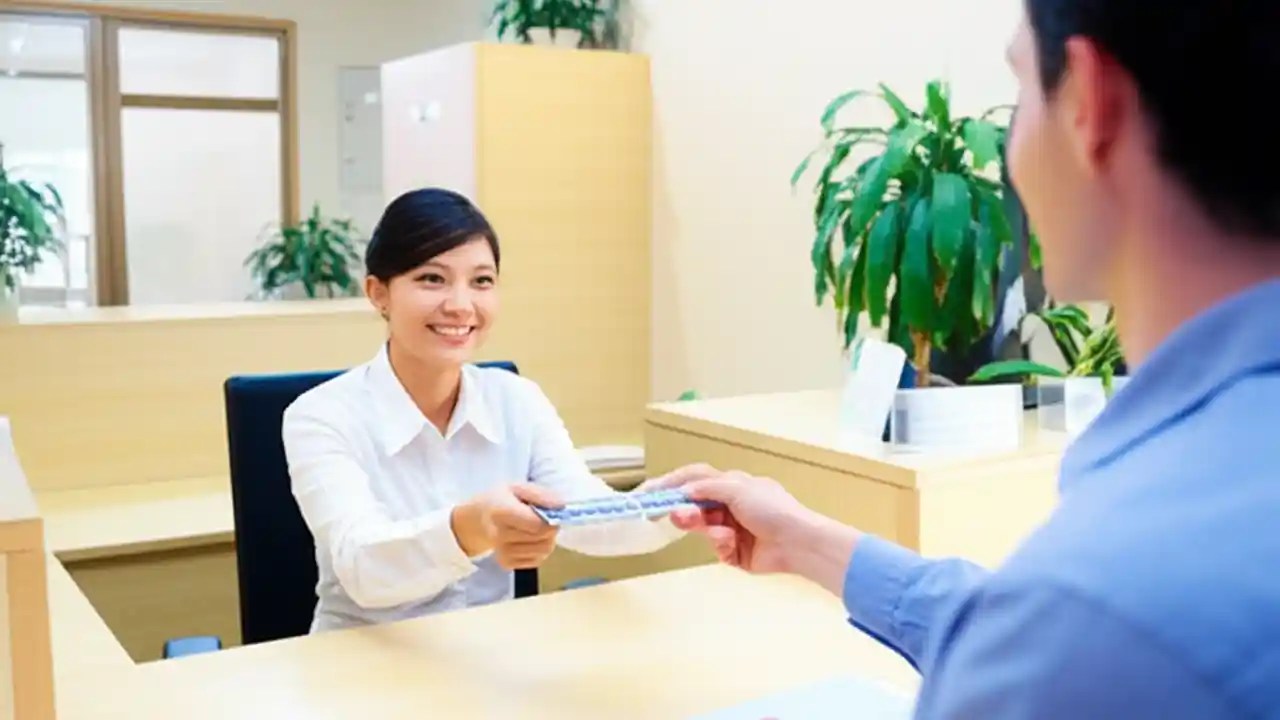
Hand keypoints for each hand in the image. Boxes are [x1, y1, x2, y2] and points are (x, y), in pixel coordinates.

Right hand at [454, 484, 562, 569]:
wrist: (477, 519)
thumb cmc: (500, 500)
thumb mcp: (517, 487)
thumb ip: (540, 494)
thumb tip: (561, 506)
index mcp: (501, 512)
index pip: (537, 525)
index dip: (551, 521)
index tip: (553, 513)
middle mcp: (499, 535)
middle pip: (542, 540)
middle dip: (551, 530)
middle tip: (546, 520)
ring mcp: (501, 552)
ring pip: (542, 552)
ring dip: (547, 540)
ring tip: (537, 529)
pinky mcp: (505, 564)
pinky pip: (536, 561)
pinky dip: (539, 551)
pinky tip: (530, 540)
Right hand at [652, 464, 859, 593]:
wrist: (797, 542)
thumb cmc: (771, 508)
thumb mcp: (738, 488)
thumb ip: (707, 488)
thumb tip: (682, 491)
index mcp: (732, 485)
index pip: (694, 479)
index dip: (670, 483)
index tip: (646, 493)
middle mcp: (729, 505)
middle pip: (694, 506)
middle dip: (685, 510)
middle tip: (675, 516)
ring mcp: (731, 529)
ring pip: (703, 528)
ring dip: (705, 528)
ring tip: (716, 531)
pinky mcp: (734, 552)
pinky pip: (716, 548)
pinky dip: (721, 545)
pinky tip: (733, 544)